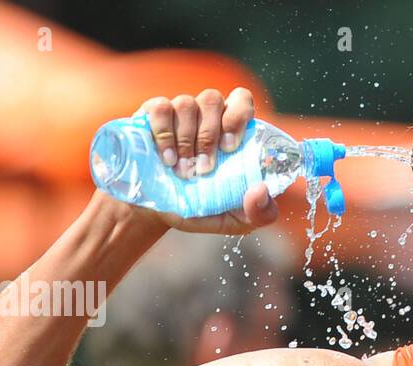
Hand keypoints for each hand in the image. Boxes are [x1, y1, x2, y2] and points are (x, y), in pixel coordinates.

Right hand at [119, 86, 280, 235]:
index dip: (237, 116)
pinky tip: (166, 159)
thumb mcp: (235, 219)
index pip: (241, 99)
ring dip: (185, 140)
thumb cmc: (201, 207)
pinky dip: (163, 134)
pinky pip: (160, 108)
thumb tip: (262, 189)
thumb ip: (260, 212)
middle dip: (208, 135)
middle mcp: (205, 115)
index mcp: (230, 130)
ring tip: (182, 171)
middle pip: (212, 99)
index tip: (229, 147)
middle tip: (203, 169)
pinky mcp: (151, 115)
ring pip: (186, 104)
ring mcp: (178, 112)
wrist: (156, 210)